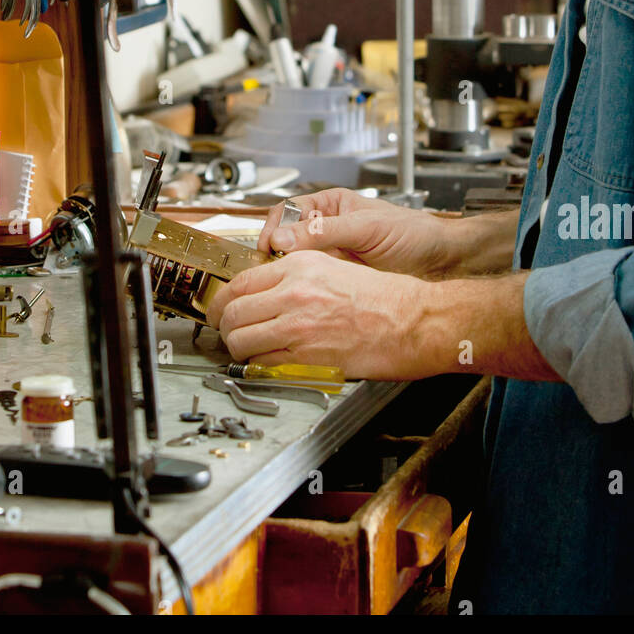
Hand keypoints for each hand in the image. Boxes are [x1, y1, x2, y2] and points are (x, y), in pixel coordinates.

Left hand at [204, 249, 430, 380]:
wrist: (412, 320)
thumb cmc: (383, 296)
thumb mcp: (334, 267)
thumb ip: (296, 277)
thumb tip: (266, 292)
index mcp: (299, 266)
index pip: (240, 282)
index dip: (222, 300)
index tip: (221, 309)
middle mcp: (294, 292)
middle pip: (233, 312)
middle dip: (225, 327)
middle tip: (228, 333)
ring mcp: (298, 326)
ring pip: (242, 340)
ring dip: (238, 349)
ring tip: (246, 351)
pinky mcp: (307, 357)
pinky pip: (264, 363)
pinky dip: (258, 366)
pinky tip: (266, 363)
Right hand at [258, 188, 454, 277]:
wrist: (440, 262)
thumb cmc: (412, 233)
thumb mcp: (366, 228)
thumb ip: (324, 231)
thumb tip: (283, 237)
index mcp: (329, 206)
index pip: (288, 212)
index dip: (274, 228)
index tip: (269, 248)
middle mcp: (325, 229)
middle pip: (285, 238)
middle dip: (275, 254)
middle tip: (270, 271)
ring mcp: (330, 255)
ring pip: (294, 263)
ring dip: (287, 274)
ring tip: (283, 285)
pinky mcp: (337, 279)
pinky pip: (311, 282)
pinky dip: (303, 289)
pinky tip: (301, 296)